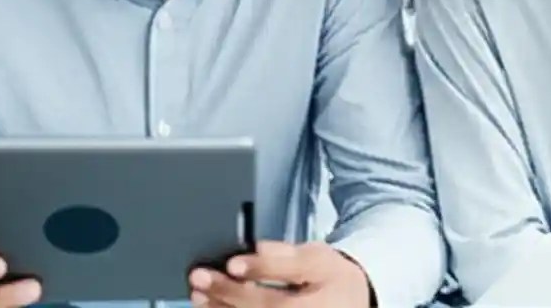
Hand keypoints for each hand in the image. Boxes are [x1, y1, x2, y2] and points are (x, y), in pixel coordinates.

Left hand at [188, 241, 371, 307]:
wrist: (352, 304)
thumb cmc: (329, 278)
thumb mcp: (318, 257)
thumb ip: (288, 254)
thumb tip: (259, 249)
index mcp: (326, 282)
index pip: (293, 274)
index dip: (262, 269)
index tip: (233, 263)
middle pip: (270, 306)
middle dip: (231, 292)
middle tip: (200, 278)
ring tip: (199, 295)